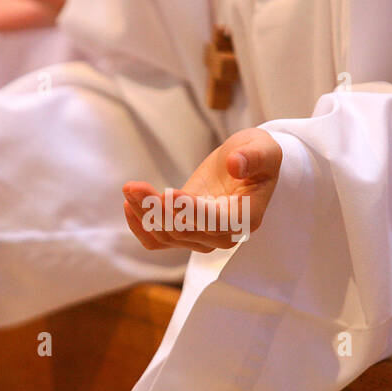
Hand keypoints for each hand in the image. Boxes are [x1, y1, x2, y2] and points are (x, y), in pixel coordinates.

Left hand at [122, 128, 281, 252]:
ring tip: (130, 188)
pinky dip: (142, 228)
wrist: (246, 164)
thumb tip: (236, 164)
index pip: (215, 221)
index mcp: (246, 217)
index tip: (168, 194)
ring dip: (145, 214)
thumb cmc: (257, 156)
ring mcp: (203, 237)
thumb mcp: (262, 149)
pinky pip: (159, 240)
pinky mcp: (185, 231)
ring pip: (167, 235)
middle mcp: (224, 234)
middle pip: (184, 231)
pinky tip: (129, 206)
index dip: (191, 210)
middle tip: (134, 186)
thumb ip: (253, 157)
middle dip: (157, 210)